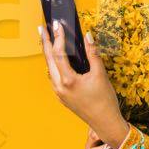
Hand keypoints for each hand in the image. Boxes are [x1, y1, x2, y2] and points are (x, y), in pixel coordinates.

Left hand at [39, 19, 129, 148]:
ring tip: (48, 40)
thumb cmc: (105, 100)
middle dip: (46, 42)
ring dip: (48, 54)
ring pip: (50, 69)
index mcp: (68, 81)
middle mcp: (59, 87)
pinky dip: (54, 65)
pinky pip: (54, 77)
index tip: (59, 25)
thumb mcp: (101, 74)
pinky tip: (56, 59)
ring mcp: (59, 93)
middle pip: (49, 60)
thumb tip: (88, 36)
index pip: (59, 54)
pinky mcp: (61, 97)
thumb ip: (93, 54)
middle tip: (43, 28)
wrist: (105, 122)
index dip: (58, 37)